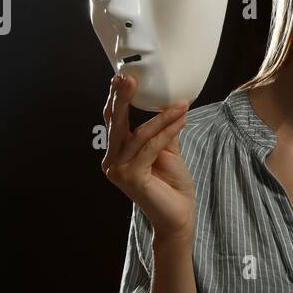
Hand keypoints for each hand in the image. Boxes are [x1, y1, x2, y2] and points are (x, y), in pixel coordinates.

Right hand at [101, 73, 195, 244]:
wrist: (178, 216)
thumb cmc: (171, 186)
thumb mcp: (167, 151)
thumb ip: (163, 130)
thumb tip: (168, 103)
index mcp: (116, 154)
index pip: (114, 121)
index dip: (117, 98)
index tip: (123, 76)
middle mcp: (111, 162)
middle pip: (116, 123)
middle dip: (123, 98)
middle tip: (130, 76)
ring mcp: (118, 171)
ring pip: (138, 135)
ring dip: (162, 118)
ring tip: (181, 105)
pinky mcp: (131, 177)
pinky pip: (150, 147)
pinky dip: (167, 132)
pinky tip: (181, 120)